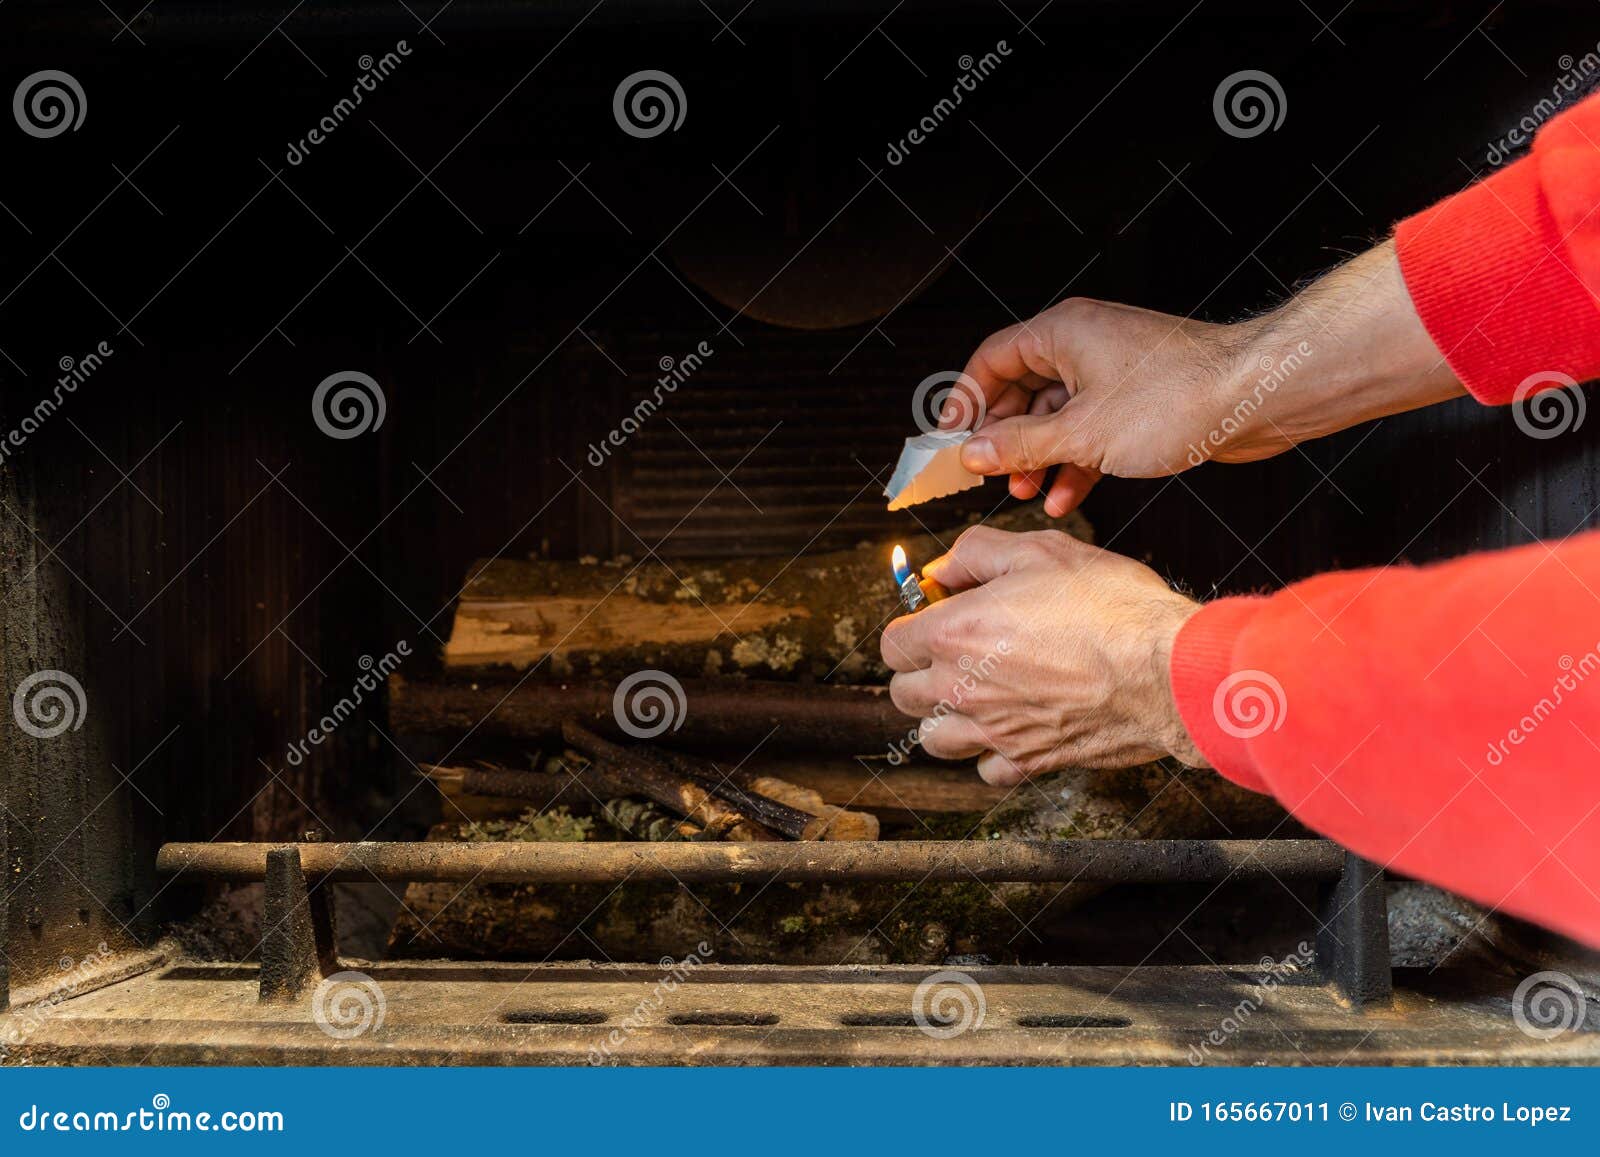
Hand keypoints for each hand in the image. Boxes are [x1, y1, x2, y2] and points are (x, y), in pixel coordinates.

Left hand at [880, 526, 1204, 784]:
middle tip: (958, 655)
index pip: (892, 644)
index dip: (911, 628)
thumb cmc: (1110, 606)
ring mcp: (994, 730)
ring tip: (978, 696)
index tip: (938, 620)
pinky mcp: (1029, 760)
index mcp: (956, 633)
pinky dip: (992, 754)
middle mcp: (964, 687)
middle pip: (903, 694)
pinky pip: (986, 770)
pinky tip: (1014, 727)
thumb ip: (976, 553)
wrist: (1166, 669)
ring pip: (934, 739)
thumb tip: (940, 570)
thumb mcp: (1040, 550)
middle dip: (921, 673)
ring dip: (946, 719)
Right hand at [941, 240, 1464, 514]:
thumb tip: (973, 452)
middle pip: (1022, 390)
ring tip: (1029, 494)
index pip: (992, 360)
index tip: (951, 439)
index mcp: (1062, 334)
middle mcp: (1084, 345)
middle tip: (991, 476)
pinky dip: (1076, 460)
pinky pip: (1092, 429)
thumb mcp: (1081, 434)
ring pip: (1057, 415)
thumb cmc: (1176, 400)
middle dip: (1006, 438)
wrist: (1256, 398)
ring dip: (1040, 457)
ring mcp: (1113, 371)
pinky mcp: (1140, 400)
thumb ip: (1020, 445)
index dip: (965, 400)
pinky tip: (1069, 497)